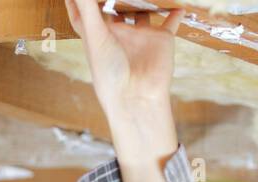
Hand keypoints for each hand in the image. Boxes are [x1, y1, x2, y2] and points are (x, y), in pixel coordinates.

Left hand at [64, 1, 182, 119]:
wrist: (137, 97)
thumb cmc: (109, 72)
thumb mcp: (94, 35)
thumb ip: (87, 7)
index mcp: (98, 36)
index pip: (84, 15)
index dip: (78, 3)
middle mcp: (119, 34)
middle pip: (115, 9)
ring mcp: (140, 36)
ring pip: (143, 11)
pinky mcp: (161, 40)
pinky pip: (170, 22)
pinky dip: (175, 13)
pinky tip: (179, 5)